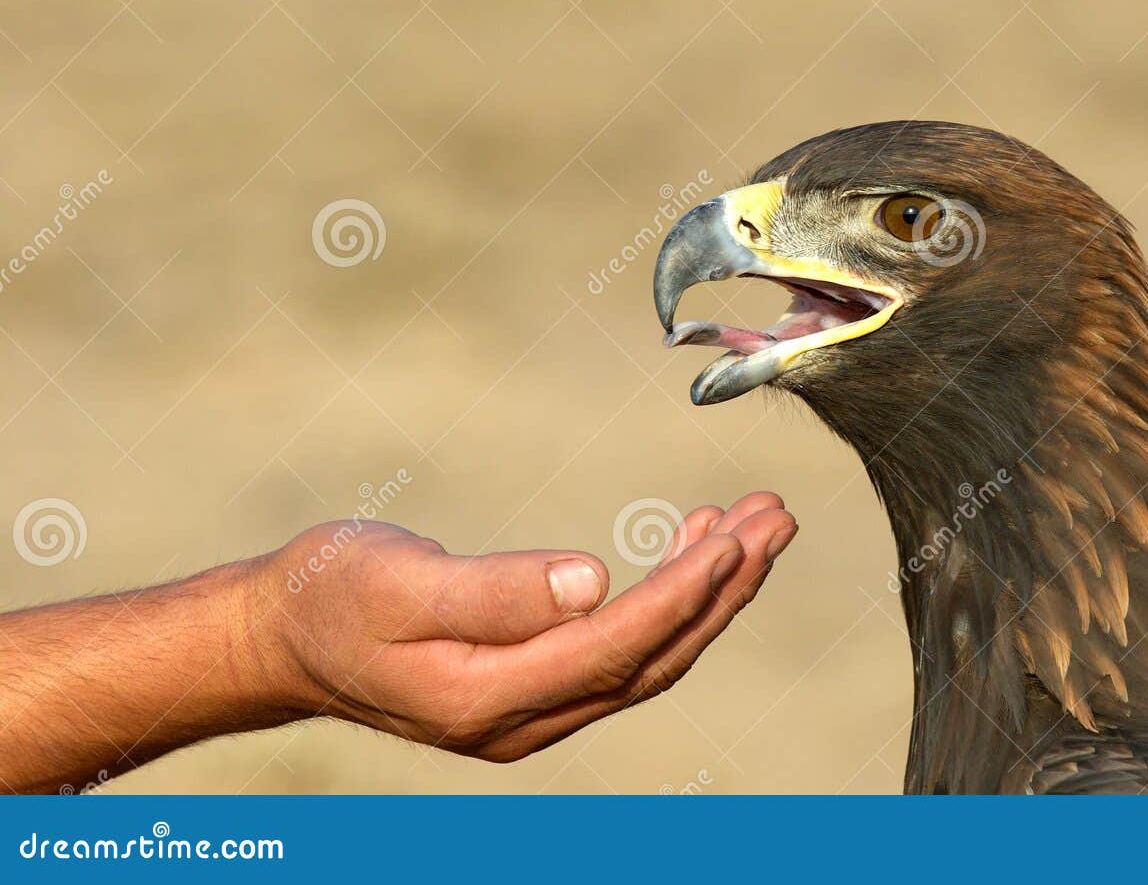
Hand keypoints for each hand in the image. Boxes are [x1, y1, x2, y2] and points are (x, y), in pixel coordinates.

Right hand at [257, 492, 796, 761]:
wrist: (279, 639)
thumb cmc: (326, 597)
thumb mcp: (394, 584)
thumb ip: (493, 591)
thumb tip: (593, 581)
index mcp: (488, 698)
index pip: (613, 648)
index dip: (680, 596)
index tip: (736, 538)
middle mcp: (523, 719)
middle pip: (652, 658)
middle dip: (723, 589)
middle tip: (779, 518)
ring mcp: (532, 711)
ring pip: (648, 657)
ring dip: (710, 593)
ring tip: (757, 523)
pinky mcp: (534, 686)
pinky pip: (623, 651)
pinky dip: (670, 601)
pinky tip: (693, 550)